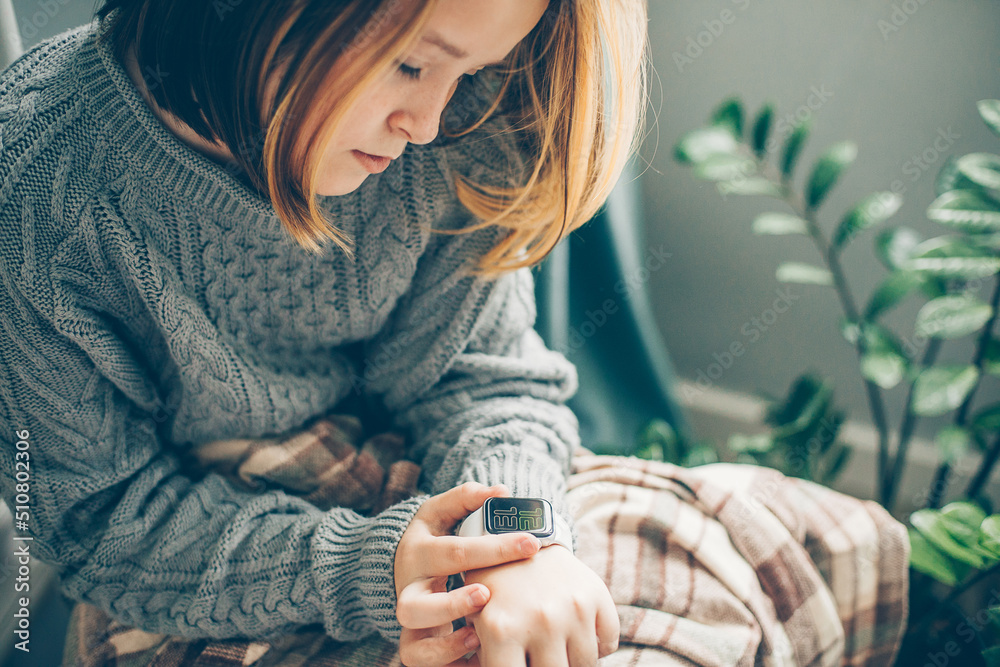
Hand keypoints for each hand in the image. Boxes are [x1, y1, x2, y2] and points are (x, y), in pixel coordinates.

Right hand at [394, 482, 541, 666]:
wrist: (403, 565)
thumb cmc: (435, 537)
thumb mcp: (443, 511)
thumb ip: (468, 497)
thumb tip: (501, 490)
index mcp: (419, 553)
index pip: (454, 551)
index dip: (495, 548)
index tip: (531, 544)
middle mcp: (409, 590)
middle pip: (415, 607)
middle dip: (452, 606)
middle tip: (486, 595)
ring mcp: (411, 623)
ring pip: (414, 646)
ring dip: (446, 645)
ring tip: (478, 636)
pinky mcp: (415, 646)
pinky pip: (422, 664)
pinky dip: (450, 664)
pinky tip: (481, 656)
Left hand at [463, 543, 619, 666]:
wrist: (516, 530)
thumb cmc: (491, 584)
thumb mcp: (476, 617)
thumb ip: (487, 654)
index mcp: (502, 629)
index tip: (519, 664)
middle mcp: (541, 621)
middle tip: (539, 655)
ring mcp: (573, 608)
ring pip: (585, 665)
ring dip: (571, 659)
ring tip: (555, 645)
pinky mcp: (597, 595)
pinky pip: (609, 643)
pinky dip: (597, 646)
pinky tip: (576, 633)